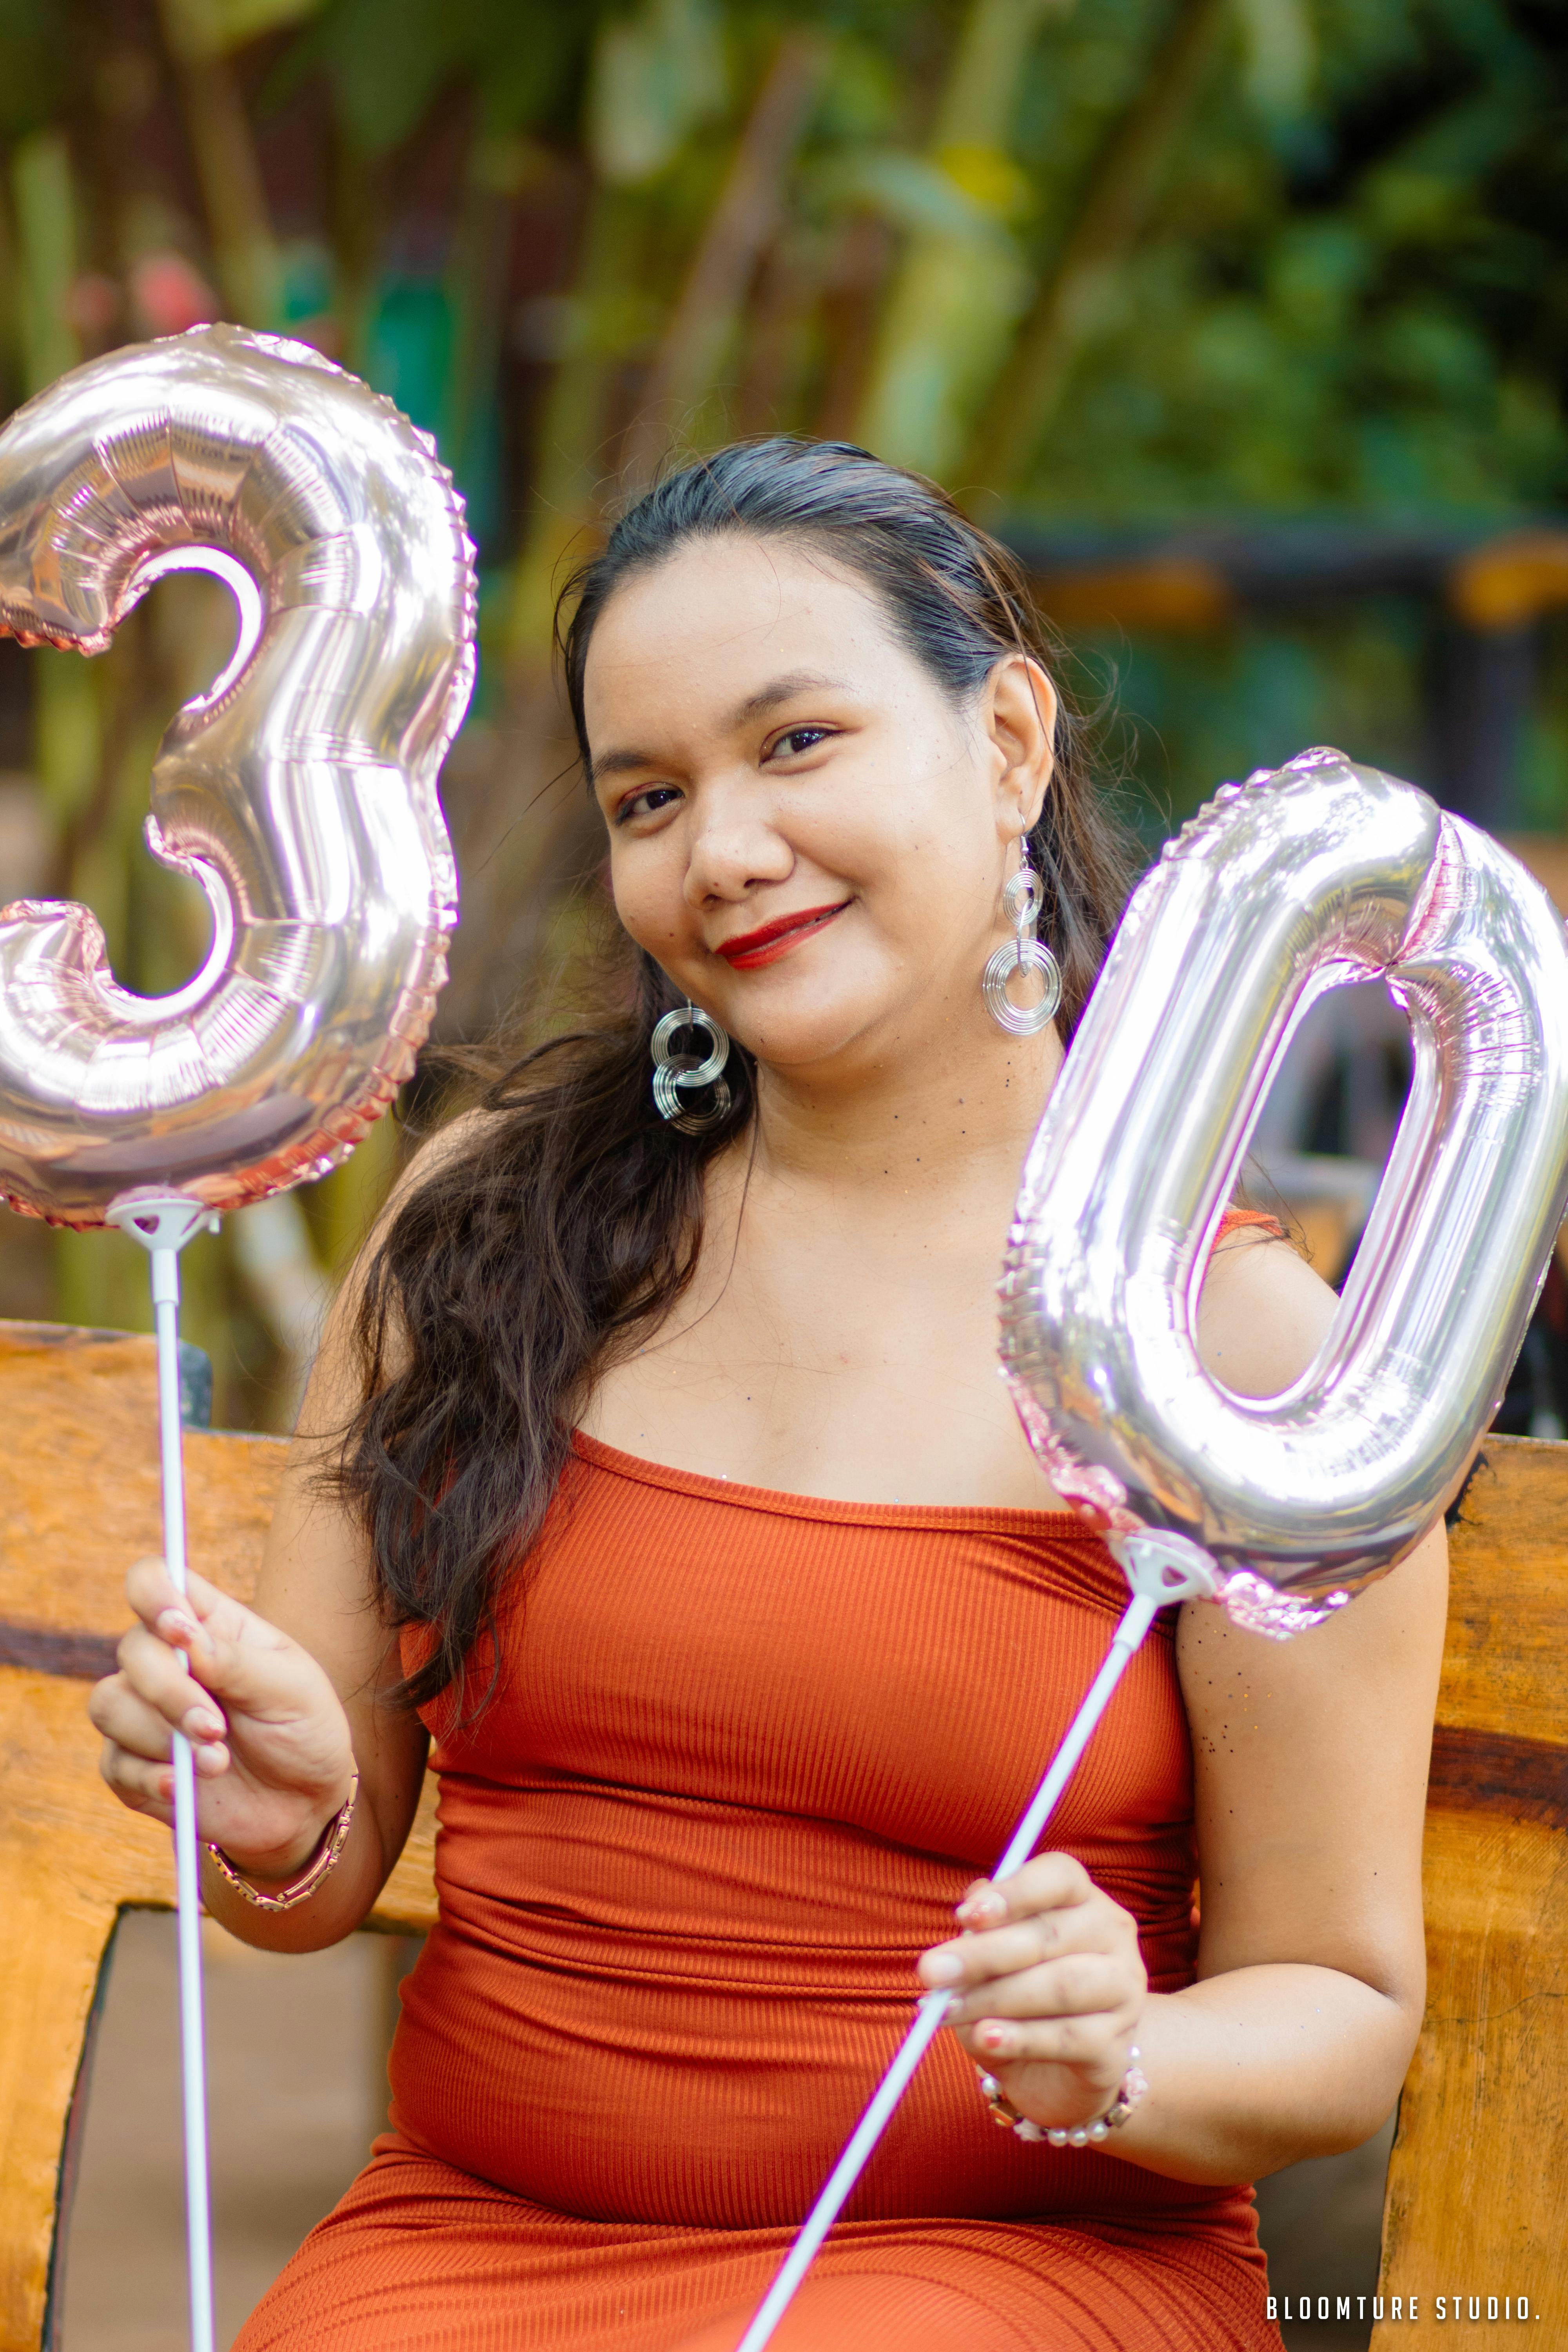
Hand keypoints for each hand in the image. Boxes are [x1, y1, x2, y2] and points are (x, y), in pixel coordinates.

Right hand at [89, 1555, 356, 1880]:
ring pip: (110, 1704)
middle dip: (171, 1692)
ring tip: (217, 1761)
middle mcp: (168, 1662)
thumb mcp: (292, 1689)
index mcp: (208, 1626)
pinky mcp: (132, 1764)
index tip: (177, 1628)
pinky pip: (113, 1762)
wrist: (302, 1804)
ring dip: (162, 1736)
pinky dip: (149, 1776)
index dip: (153, 1594)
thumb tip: (185, 1637)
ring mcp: (145, 1713)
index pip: (153, 1581)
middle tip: (216, 1729)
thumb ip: (238, 1661)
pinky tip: (186, 1787)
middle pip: (132, 1650)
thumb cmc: (303, 1730)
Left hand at [916, 1854, 1145, 2134]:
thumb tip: (969, 1909)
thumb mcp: (993, 1960)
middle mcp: (1112, 1936)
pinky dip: (1021, 2037)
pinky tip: (986, 2038)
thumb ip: (983, 1929)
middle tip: (931, 1971)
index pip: (1060, 1877)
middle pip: (1051, 1935)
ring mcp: (1124, 1991)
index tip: (964, 1915)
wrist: (1060, 2071)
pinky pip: (1068, 2037)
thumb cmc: (1019, 1995)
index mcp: (1083, 1899)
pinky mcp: (1116, 2046)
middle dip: (984, 1954)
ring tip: (947, 2011)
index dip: (1014, 1892)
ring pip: (1061, 1986)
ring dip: (996, 1997)